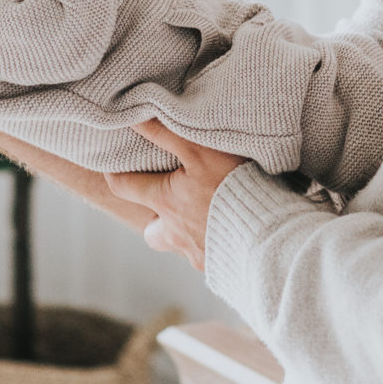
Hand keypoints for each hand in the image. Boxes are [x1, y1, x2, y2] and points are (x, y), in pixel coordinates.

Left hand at [107, 119, 246, 272]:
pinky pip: (211, 257)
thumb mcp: (200, 150)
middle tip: (171, 203)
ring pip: (182, 245)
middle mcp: (176, 233)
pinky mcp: (222, 267)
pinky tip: (232, 232)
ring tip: (206, 215)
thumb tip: (133, 116)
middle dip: (156, 219)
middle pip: (152, 232)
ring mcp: (199, 253)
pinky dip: (216, 244)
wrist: (269, 234)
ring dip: (187, 232)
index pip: (124, 187)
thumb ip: (165, 132)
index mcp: (166, 202)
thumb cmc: (233, 188)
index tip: (113, 168)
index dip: (115, 175)